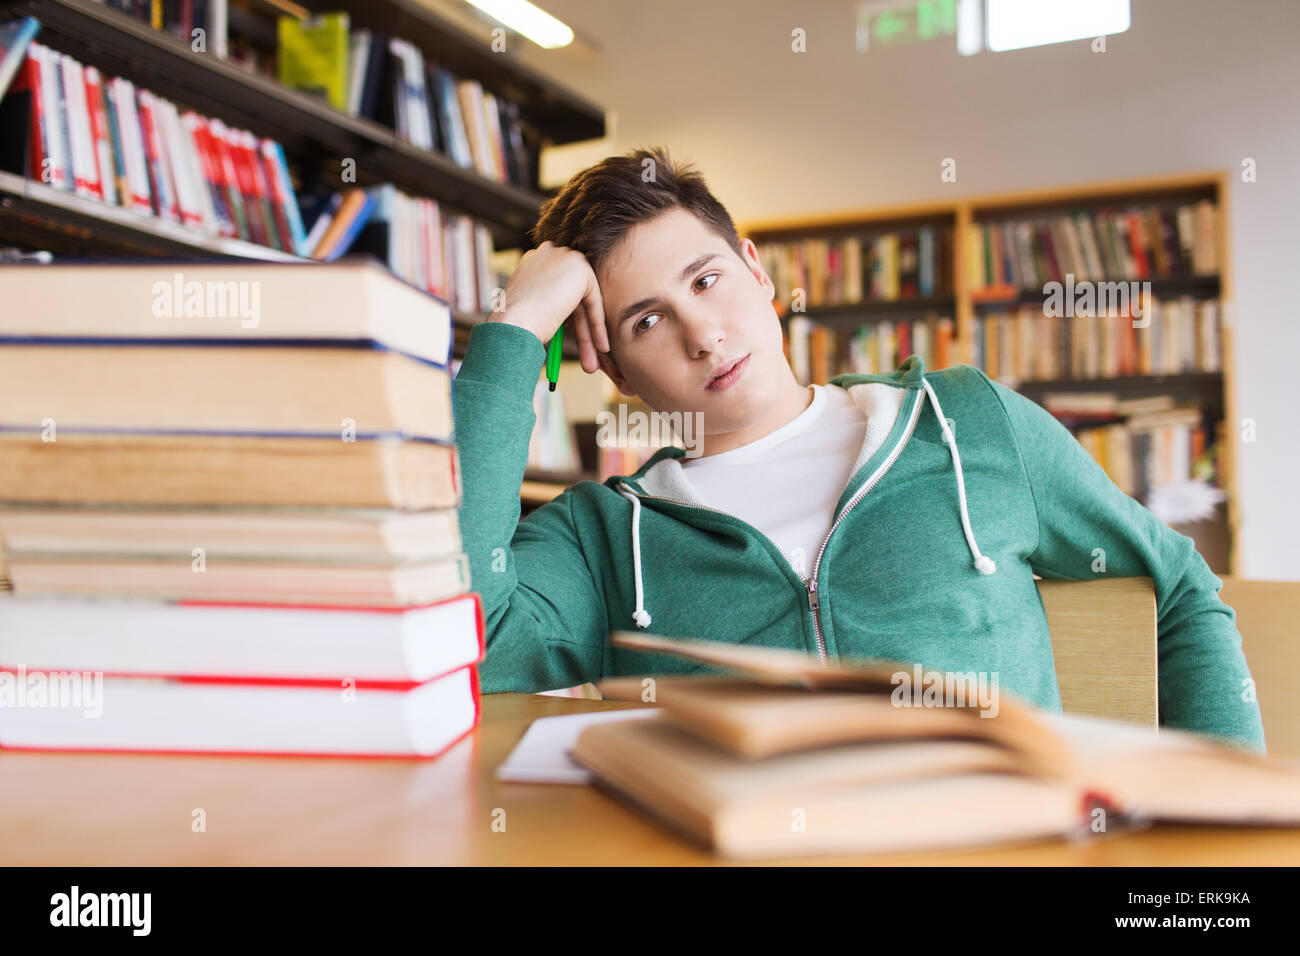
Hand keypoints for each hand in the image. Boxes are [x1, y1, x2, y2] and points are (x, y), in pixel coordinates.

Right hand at [489, 241, 609, 372]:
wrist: (512, 324)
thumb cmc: (515, 325)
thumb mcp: (533, 310)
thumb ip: (552, 305)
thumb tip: (571, 320)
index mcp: (534, 261)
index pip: (559, 289)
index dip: (569, 318)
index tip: (574, 341)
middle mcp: (549, 254)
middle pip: (573, 296)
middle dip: (581, 330)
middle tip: (588, 357)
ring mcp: (564, 257)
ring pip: (584, 301)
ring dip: (590, 333)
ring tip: (593, 361)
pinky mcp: (579, 267)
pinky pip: (593, 299)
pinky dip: (597, 324)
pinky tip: (600, 346)